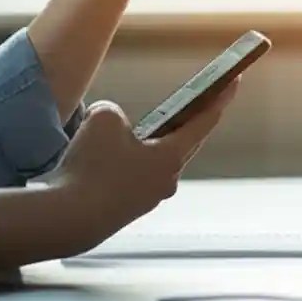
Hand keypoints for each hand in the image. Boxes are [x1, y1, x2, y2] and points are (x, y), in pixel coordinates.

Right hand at [46, 79, 239, 247]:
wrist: (67, 219)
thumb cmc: (91, 167)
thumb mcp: (103, 119)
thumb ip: (115, 113)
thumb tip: (113, 125)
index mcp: (172, 158)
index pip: (205, 121)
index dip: (220, 98)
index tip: (234, 81)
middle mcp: (166, 181)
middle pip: (183, 143)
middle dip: (185, 120)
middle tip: (191, 101)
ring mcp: (146, 199)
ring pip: (153, 162)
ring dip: (148, 144)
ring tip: (133, 127)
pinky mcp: (125, 209)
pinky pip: (131, 177)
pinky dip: (125, 162)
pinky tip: (104, 155)